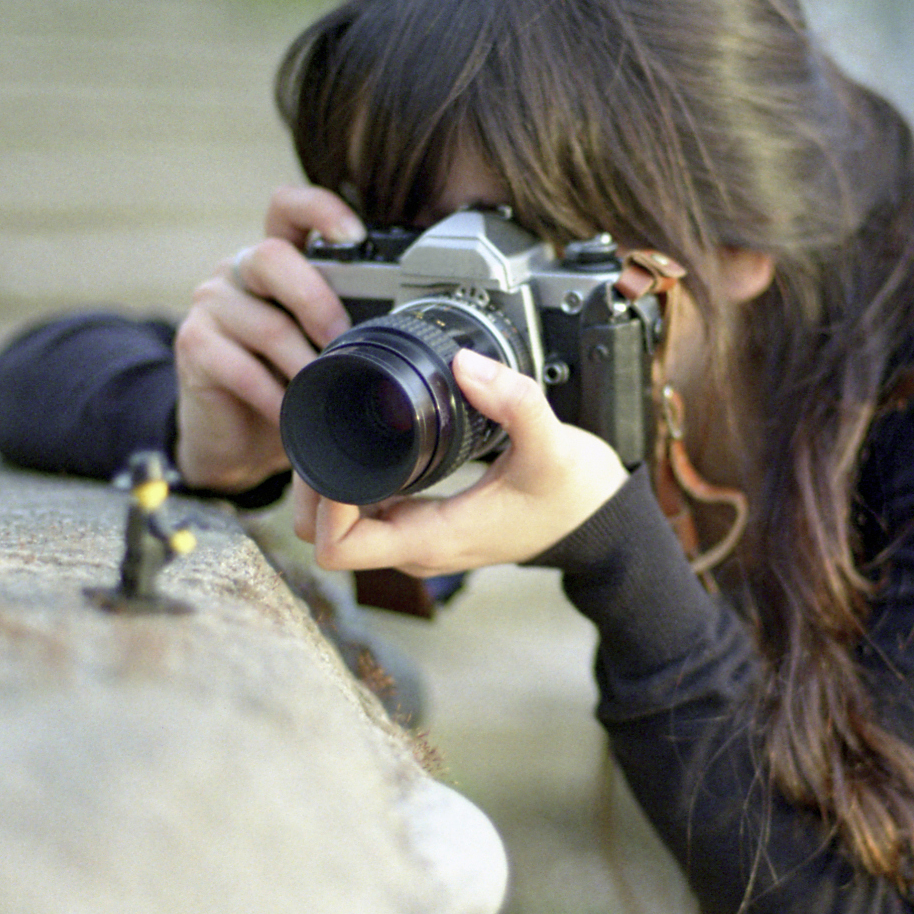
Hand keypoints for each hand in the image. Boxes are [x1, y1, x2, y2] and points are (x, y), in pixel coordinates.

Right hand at [172, 186, 362, 492]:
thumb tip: (404, 332)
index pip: (288, 207)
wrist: (234, 434)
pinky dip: (274, 396)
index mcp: (277, 260)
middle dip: (318, 301)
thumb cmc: (286, 380)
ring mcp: (212, 303)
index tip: (355, 236)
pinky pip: (241, 368)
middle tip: (342, 340)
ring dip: (304, 364)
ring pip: (266, 323)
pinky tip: (290, 411)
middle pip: (273, 257)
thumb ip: (347, 323)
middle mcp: (239, 270)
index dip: (319, 209)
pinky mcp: (194, 343)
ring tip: (326, 389)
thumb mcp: (320, 344)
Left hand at [292, 349, 629, 574]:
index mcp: (431, 541)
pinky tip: (364, 444)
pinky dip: (351, 484)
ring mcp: (416, 542)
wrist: (600, 522)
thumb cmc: (574, 495)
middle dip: (313, 488)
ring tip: (341, 432)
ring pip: (339, 528)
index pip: (337, 548)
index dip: (322, 503)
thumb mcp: (552, 444)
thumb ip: (514, 401)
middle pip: (323, 537)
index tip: (340, 452)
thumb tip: (466, 363)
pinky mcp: (422, 526)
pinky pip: (364, 514)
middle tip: (328, 433)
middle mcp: (415, 550)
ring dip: (327, 485)